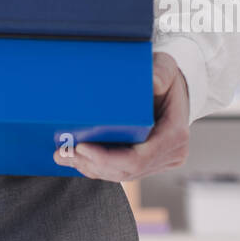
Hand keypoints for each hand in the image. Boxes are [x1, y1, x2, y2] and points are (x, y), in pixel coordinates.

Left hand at [52, 51, 189, 180]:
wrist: (176, 88)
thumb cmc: (167, 77)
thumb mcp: (165, 68)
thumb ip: (161, 72)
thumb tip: (153, 81)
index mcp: (174, 136)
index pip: (138, 159)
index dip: (107, 159)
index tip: (81, 147)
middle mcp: (170, 154)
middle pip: (127, 170)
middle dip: (93, 164)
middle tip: (63, 153)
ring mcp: (160, 161)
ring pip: (122, 173)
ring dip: (91, 167)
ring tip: (63, 156)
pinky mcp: (149, 162)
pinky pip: (122, 169)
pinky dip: (99, 166)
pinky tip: (76, 159)